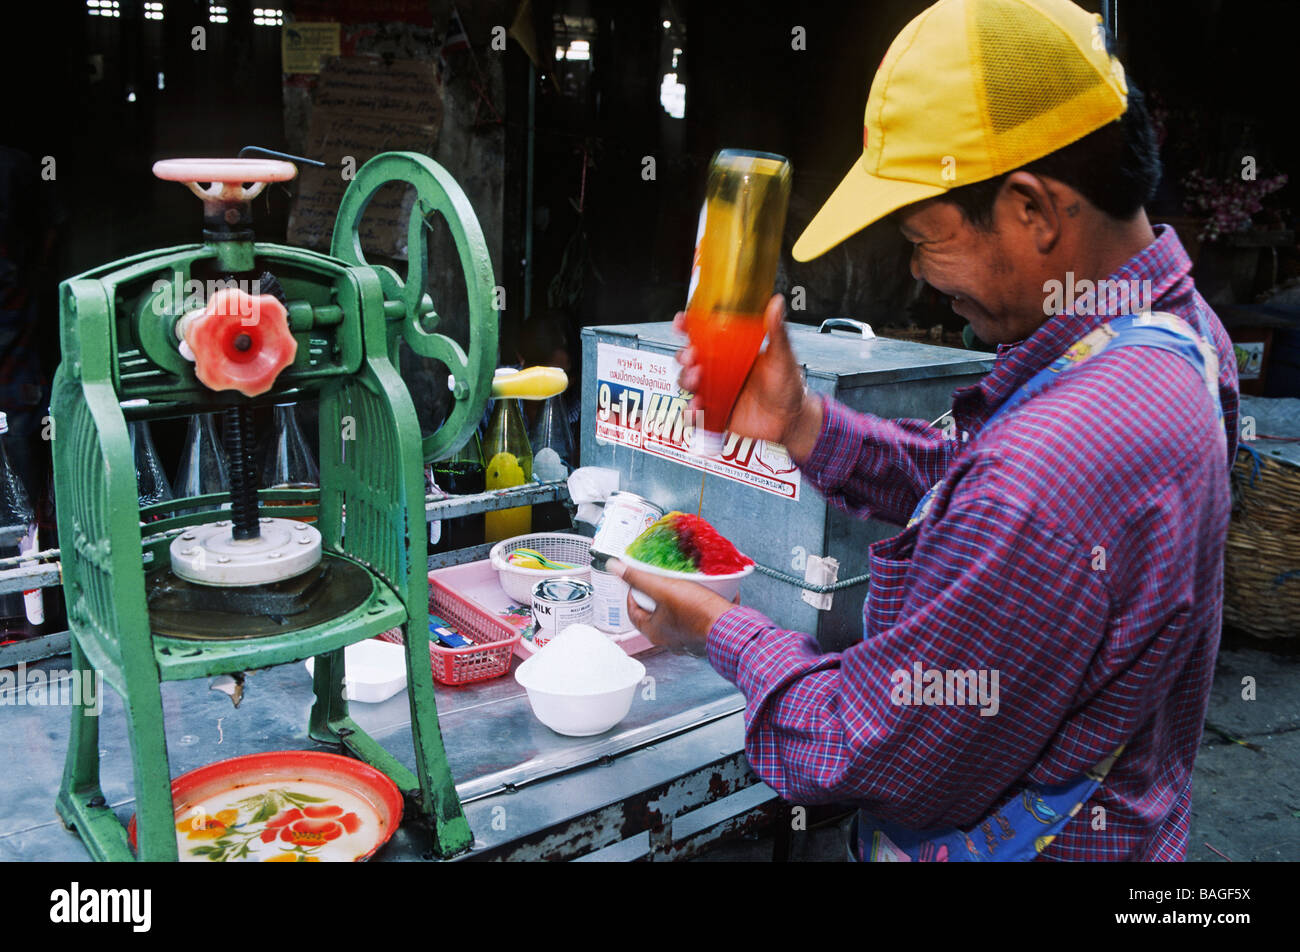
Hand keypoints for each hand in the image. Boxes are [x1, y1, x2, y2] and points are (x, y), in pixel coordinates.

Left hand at [608, 558, 734, 654]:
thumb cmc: (698, 613)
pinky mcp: (704, 637)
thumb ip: (638, 578)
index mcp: (655, 632)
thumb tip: (615, 567)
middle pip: (655, 615)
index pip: (633, 612)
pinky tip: (704, 597)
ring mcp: (687, 640)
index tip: (638, 582)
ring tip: (683, 587)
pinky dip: (696, 609)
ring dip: (678, 603)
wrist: (730, 628)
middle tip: (662, 582)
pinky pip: (694, 621)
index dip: (633, 594)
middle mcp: (669, 640)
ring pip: (675, 618)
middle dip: (657, 597)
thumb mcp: (663, 589)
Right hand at [674, 293, 823, 459]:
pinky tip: (696, 408)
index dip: (688, 326)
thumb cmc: (787, 386)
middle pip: (689, 358)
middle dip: (684, 356)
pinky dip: (690, 411)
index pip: (703, 334)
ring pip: (688, 382)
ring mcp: (716, 391)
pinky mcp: (715, 412)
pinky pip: (695, 412)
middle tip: (691, 357)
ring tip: (697, 380)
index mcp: (731, 351)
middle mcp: (720, 370)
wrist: (790, 420)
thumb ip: (777, 331)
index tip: (681, 322)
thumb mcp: (781, 356)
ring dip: (685, 379)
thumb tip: (776, 303)